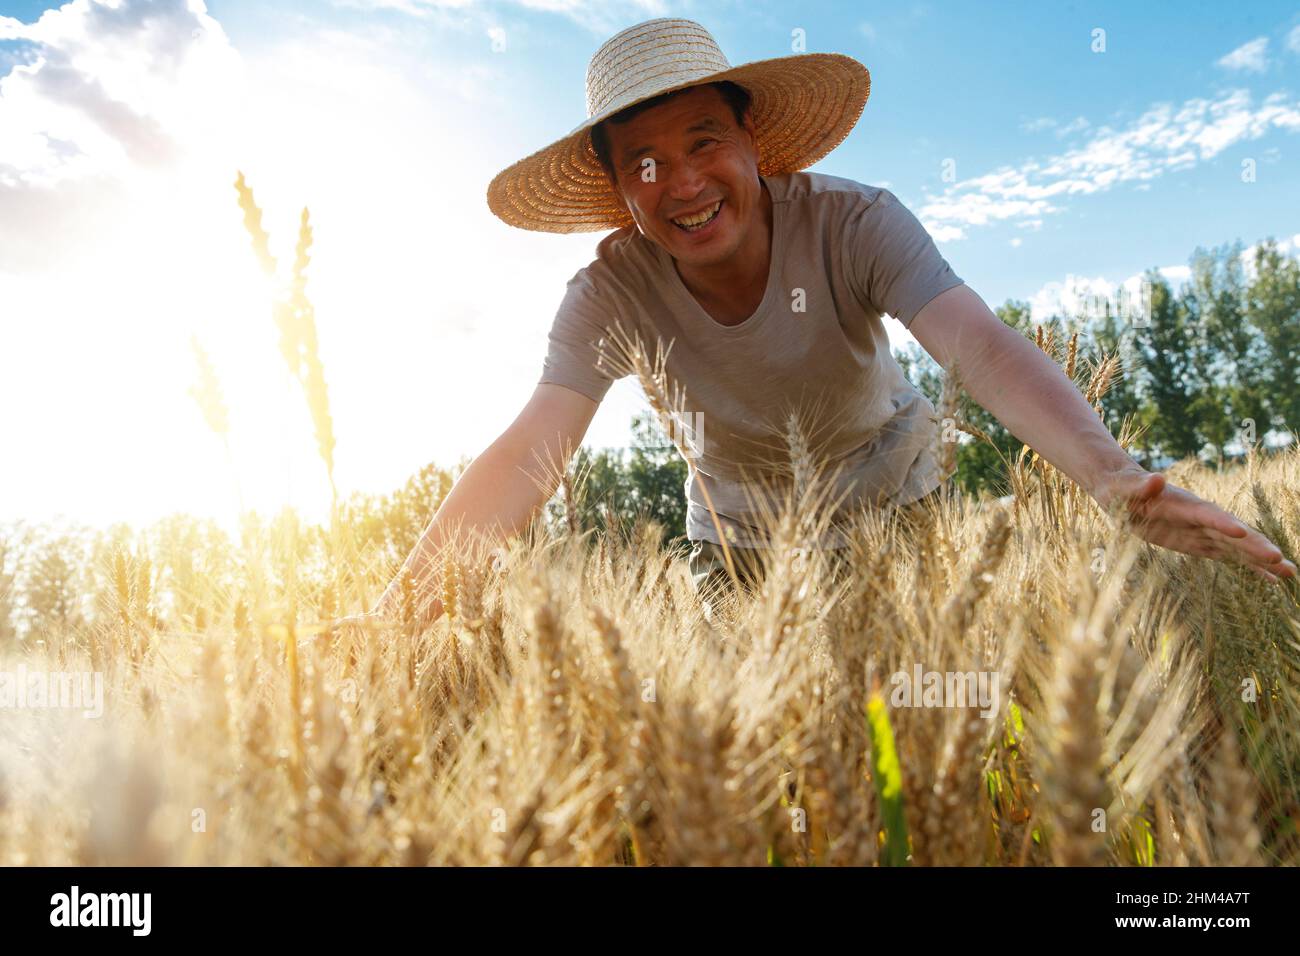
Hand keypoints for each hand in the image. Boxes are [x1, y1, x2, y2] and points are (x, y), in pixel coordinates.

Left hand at [1092, 467, 1296, 583]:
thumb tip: (1157, 478)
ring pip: (1238, 547)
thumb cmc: (1121, 489)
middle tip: (1280, 560)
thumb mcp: (1124, 489)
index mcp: (1183, 504)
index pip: (1208, 514)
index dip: (1223, 523)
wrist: (1123, 491)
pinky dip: (1250, 568)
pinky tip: (1272, 580)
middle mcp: (1200, 517)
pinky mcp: (1200, 543)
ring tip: (1291, 573)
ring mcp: (1203, 531)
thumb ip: (1141, 486)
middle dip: (1255, 546)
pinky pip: (1229, 557)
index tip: (1242, 534)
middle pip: (1232, 533)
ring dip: (1263, 561)